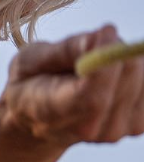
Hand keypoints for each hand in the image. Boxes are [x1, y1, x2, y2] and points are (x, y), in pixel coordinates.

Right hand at [0, 24, 143, 149]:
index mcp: (53, 114)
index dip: (107, 62)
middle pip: (127, 82)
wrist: (38, 120)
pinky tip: (112, 77)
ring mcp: (115, 131)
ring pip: (142, 78)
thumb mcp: (29, 61)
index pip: (94, 97)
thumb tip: (102, 37)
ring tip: (96, 67)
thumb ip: (63, 50)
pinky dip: (136, 71)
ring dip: (125, 60)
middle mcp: (89, 130)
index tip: (106, 30)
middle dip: (116, 50)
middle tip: (92, 44)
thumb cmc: (31, 85)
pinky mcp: (135, 126)